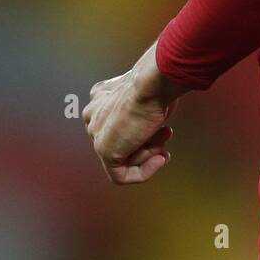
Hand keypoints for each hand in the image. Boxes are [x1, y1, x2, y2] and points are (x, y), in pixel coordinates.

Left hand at [82, 42, 187, 184]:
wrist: (152, 83)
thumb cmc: (156, 83)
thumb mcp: (149, 94)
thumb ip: (141, 110)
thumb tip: (152, 124)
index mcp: (100, 97)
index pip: (119, 125)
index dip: (145, 130)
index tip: (165, 129)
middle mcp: (93, 115)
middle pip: (121, 142)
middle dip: (148, 142)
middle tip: (166, 133)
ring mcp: (96, 133)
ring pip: (123, 158)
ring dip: (150, 152)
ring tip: (164, 135)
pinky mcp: (104, 150)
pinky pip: (121, 176)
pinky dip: (144, 172)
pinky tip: (160, 159)